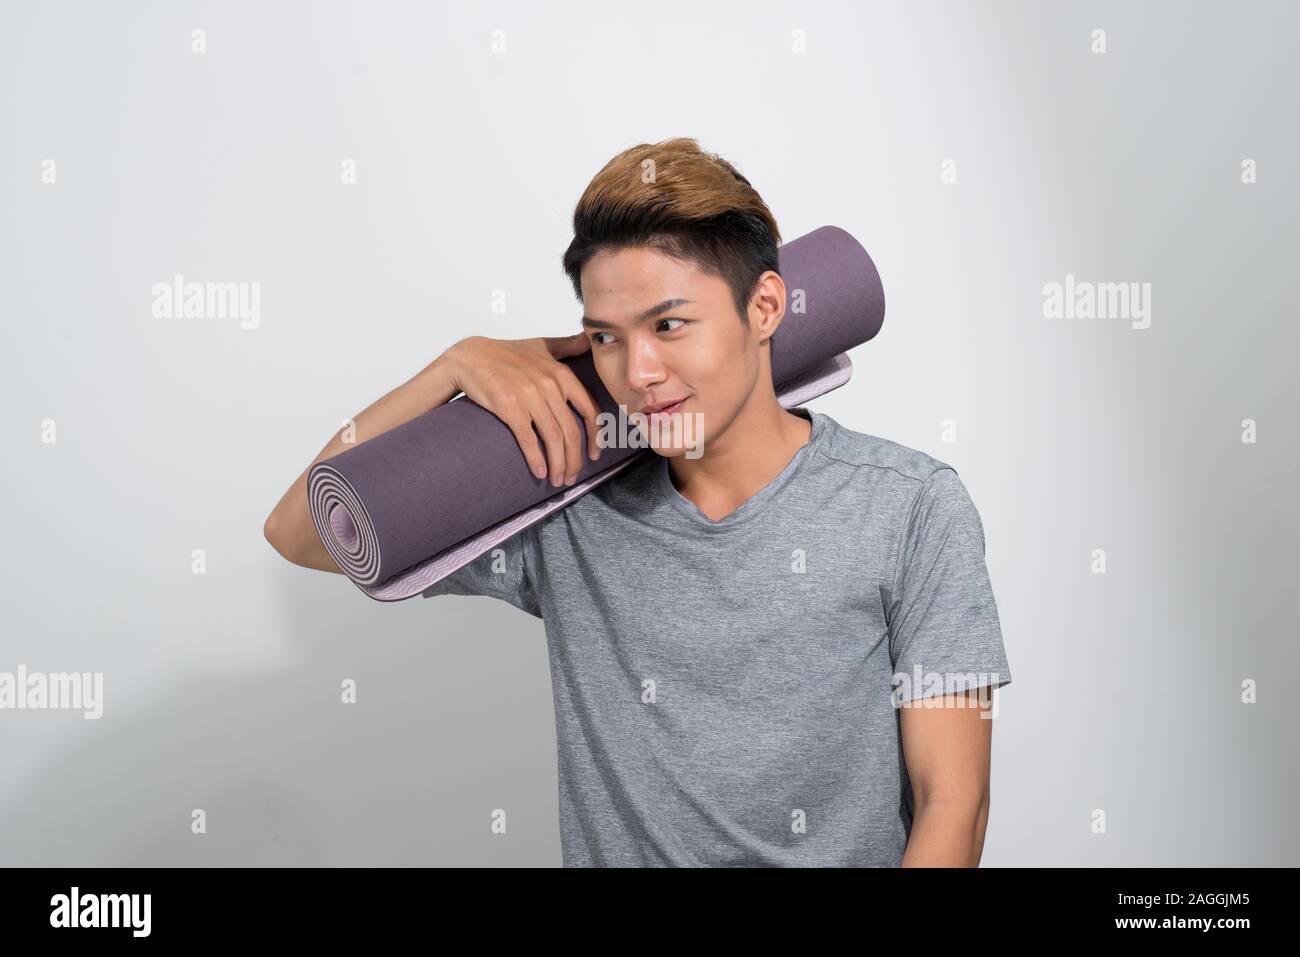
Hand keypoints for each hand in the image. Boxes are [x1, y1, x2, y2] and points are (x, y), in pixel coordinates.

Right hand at [445, 333, 602, 486]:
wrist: (470, 357)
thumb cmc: (506, 353)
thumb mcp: (541, 345)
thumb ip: (567, 345)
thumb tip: (588, 339)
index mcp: (562, 374)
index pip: (589, 410)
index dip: (595, 437)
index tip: (594, 454)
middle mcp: (549, 385)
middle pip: (571, 431)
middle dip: (575, 460)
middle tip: (572, 476)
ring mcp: (530, 397)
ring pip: (553, 439)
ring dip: (558, 464)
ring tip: (558, 480)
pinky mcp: (510, 408)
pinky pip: (529, 439)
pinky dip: (536, 459)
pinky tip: (540, 473)